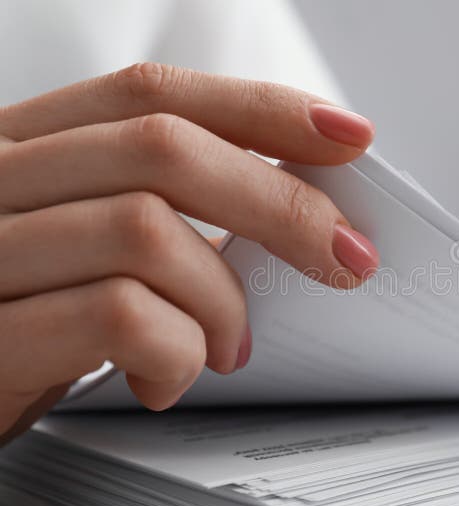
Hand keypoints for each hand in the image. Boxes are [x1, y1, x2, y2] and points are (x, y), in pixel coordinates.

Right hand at [0, 63, 379, 442]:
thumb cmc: (24, 321)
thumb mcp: (85, 249)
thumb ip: (158, 212)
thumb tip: (294, 210)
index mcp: (25, 146)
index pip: (152, 94)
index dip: (260, 108)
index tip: (345, 135)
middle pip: (163, 149)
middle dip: (279, 203)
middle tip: (343, 255)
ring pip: (147, 231)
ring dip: (222, 300)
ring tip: (228, 345)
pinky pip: (117, 316)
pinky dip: (174, 351)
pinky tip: (167, 376)